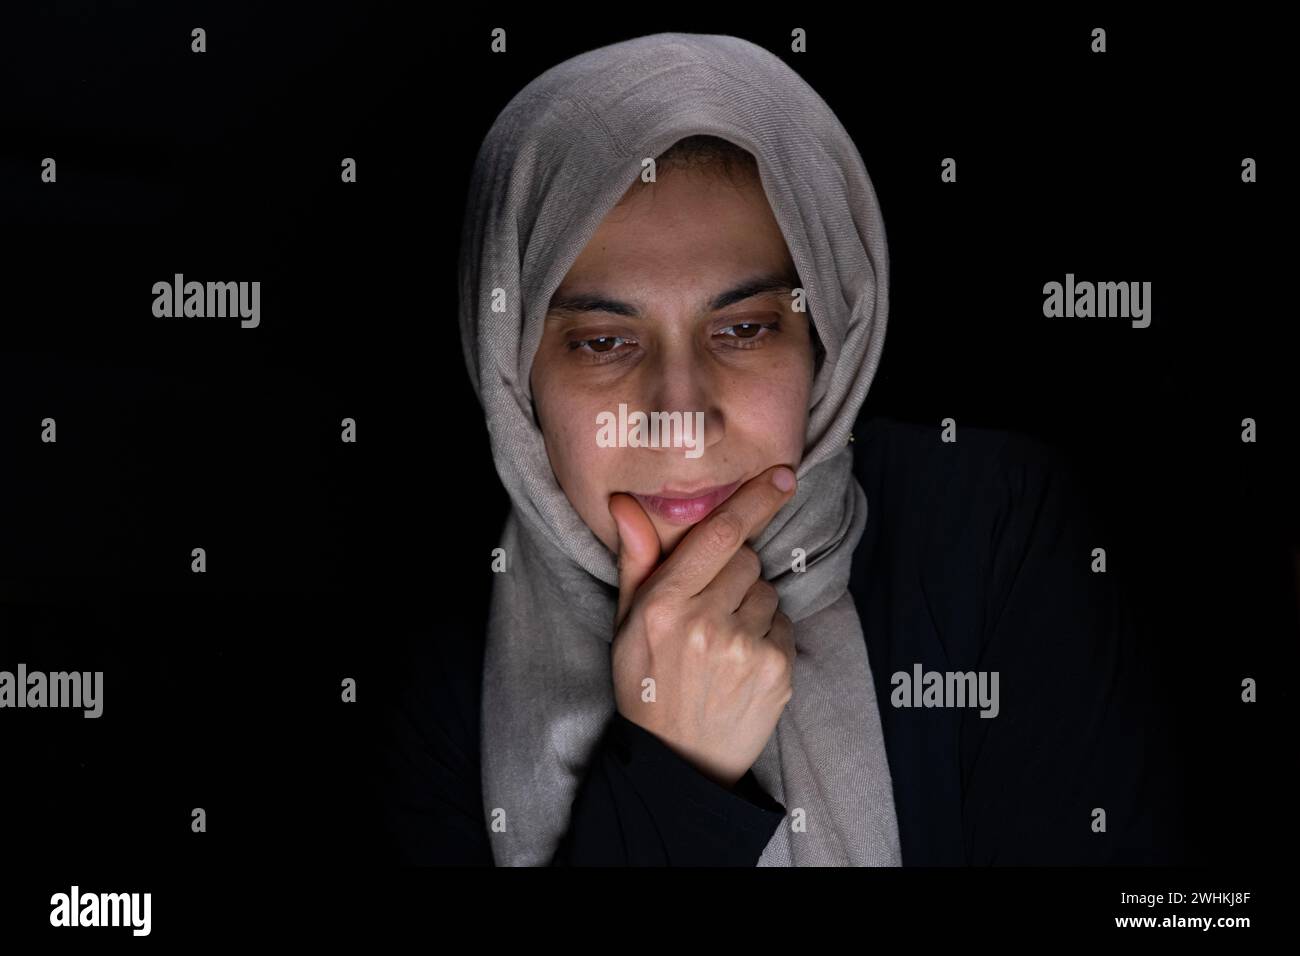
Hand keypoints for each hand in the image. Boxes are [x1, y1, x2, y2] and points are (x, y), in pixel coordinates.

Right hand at [608, 465, 797, 789]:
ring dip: (751, 605)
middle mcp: (706, 624)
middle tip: (710, 607)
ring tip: (722, 642)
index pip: (718, 535)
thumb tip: (626, 503)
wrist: (679, 763)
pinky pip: (783, 625)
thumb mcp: (626, 625)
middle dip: (734, 571)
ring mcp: (745, 649)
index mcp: (664, 606)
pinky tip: (741, 662)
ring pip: (767, 591)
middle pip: (746, 558)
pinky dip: (767, 635)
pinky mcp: (777, 671)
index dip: (753, 500)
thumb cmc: (646, 686)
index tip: (781, 475)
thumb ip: (636, 561)